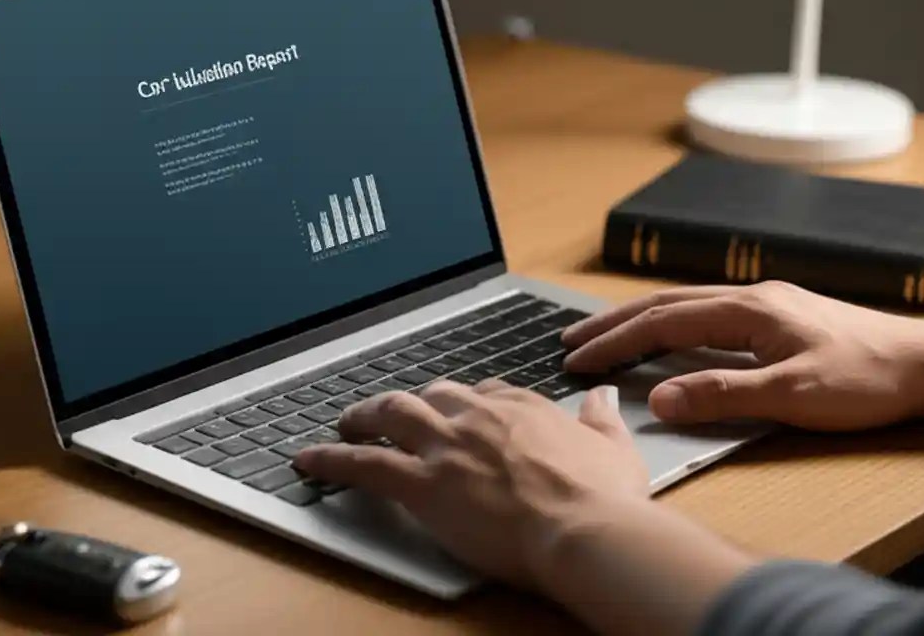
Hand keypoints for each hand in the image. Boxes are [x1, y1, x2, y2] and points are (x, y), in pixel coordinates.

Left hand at [294, 380, 647, 588]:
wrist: (584, 531)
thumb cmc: (605, 500)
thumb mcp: (614, 448)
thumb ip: (601, 419)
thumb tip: (601, 396)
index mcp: (523, 407)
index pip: (484, 392)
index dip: (467, 402)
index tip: (462, 411)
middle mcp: (479, 416)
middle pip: (432, 395)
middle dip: (412, 402)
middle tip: (395, 413)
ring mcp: (447, 447)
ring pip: (391, 414)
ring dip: (363, 415)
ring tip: (346, 421)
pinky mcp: (423, 483)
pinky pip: (363, 463)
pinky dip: (331, 459)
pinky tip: (309, 459)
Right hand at [562, 282, 923, 430]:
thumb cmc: (868, 380)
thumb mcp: (792, 396)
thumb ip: (722, 396)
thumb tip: (658, 399)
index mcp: (747, 309)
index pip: (662, 321)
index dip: (614, 341)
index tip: (575, 359)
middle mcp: (750, 297)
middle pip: (664, 304)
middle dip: (612, 323)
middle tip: (568, 340)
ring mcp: (764, 304)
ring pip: (683, 305)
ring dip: (638, 321)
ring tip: (602, 337)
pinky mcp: (777, 317)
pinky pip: (705, 314)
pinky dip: (669, 324)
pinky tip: (665, 338)